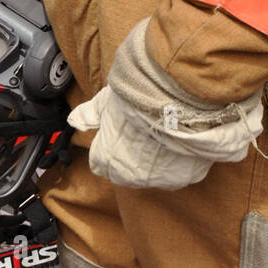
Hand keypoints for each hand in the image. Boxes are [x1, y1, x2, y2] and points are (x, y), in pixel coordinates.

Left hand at [68, 19, 263, 190]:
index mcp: (109, 161)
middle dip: (137, 151)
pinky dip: (186, 154)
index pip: (101, 161)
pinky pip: (185, 167)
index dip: (112, 140)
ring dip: (162, 155)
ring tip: (169, 126)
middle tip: (148, 123)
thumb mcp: (110, 97)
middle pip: (131, 168)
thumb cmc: (142, 91)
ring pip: (160, 170)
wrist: (184, 88)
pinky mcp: (193, 174)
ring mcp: (165, 179)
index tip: (123, 125)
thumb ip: (92, 113)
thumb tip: (75, 121)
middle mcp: (135, 178)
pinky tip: (187, 132)